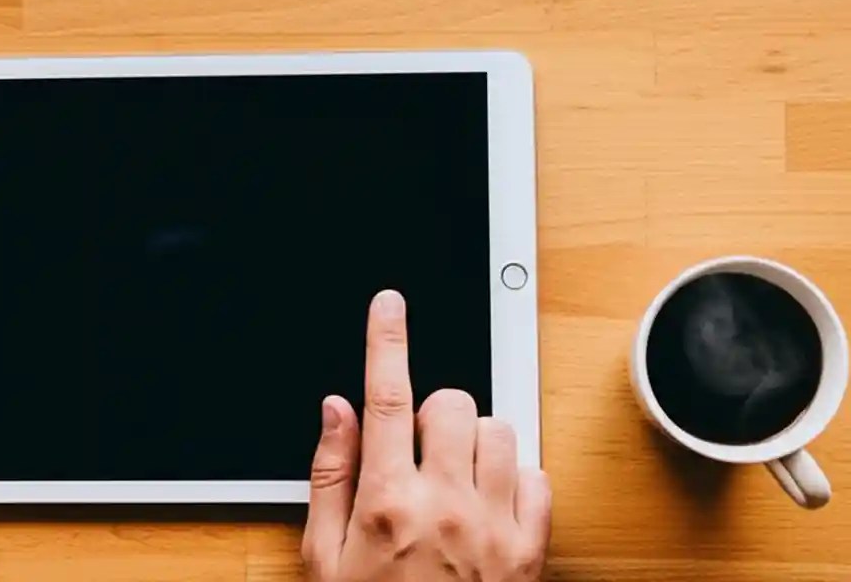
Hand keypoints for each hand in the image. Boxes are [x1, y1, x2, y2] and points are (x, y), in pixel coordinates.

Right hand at [301, 290, 551, 580]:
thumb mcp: (324, 560)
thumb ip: (329, 476)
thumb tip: (336, 410)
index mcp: (385, 502)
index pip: (384, 398)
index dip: (386, 341)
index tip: (389, 305)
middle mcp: (443, 505)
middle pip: (451, 402)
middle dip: (432, 411)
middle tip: (417, 448)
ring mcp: (493, 526)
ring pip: (499, 430)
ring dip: (473, 441)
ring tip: (454, 478)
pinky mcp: (531, 551)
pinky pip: (536, 476)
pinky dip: (514, 478)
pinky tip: (488, 504)